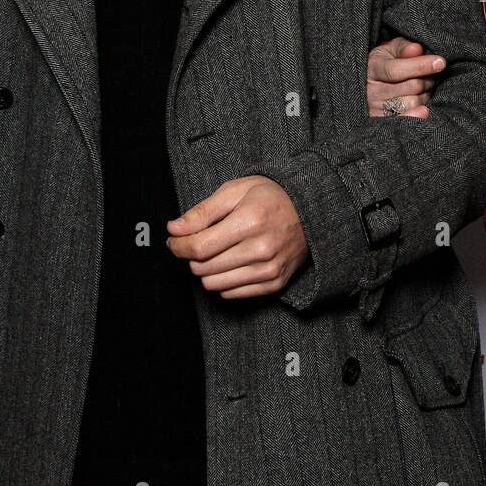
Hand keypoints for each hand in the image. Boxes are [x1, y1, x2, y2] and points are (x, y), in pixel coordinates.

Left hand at [166, 176, 308, 298]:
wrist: (311, 212)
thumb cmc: (271, 197)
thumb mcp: (235, 191)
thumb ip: (202, 211)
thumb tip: (174, 229)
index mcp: (250, 221)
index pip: (198, 247)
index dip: (178, 245)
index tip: (175, 240)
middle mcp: (261, 249)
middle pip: (203, 268)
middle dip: (192, 256)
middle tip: (198, 241)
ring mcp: (269, 269)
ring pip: (213, 284)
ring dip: (207, 270)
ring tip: (217, 251)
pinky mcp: (274, 283)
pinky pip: (231, 294)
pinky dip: (224, 280)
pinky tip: (231, 262)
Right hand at [366, 36, 443, 117]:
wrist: (369, 85)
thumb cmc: (384, 63)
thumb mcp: (390, 49)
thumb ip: (403, 47)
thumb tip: (416, 49)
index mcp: (373, 68)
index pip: (396, 70)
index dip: (420, 66)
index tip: (440, 62)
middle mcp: (373, 91)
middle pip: (412, 86)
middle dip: (426, 79)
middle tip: (428, 76)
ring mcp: (377, 108)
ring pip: (413, 103)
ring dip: (424, 95)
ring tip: (419, 90)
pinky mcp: (383, 122)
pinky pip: (405, 120)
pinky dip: (417, 115)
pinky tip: (424, 111)